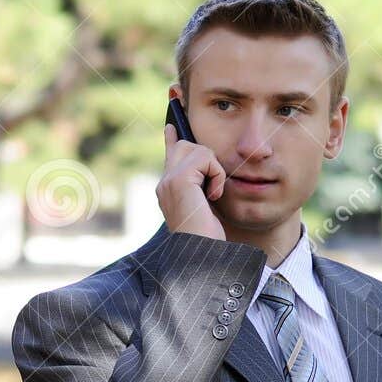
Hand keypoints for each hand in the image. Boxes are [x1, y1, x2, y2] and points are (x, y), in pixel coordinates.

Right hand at [157, 121, 227, 240]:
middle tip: (213, 188)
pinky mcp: (178, 179)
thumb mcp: (206, 207)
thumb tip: (208, 168)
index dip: (171, 139)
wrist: (202, 255)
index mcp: (168, 190)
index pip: (170, 155)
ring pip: (197, 149)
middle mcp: (164, 183)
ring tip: (212, 195)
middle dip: (206, 159)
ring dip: (213, 169)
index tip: (171, 126)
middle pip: (185, 145)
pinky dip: (217, 176)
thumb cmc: (208, 238)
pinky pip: (206, 158)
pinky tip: (213, 197)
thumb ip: (202, 187)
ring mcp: (168, 180)